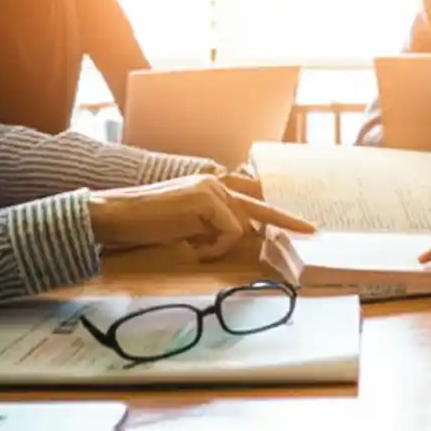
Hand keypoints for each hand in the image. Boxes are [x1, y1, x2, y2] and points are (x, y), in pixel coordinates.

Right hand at [89, 175, 314, 261]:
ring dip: (219, 247)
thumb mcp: (189, 228)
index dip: (278, 213)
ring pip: (241, 226)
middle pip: (261, 206)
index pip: (253, 200)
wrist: (116, 216)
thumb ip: (215, 227)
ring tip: (192, 248)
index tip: (303, 223)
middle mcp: (217, 182)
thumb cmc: (148, 225)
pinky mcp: (208, 199)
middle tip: (314, 230)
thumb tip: (244, 236)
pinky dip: (213, 247)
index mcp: (214, 187)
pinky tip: (190, 246)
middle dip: (288, 220)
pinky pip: (229, 233)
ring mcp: (213, 188)